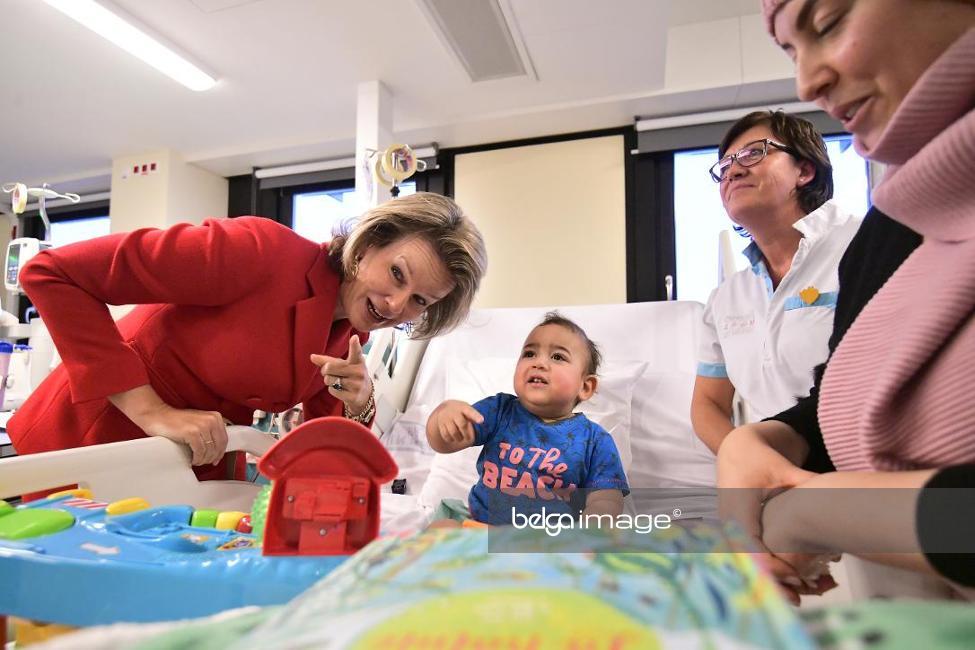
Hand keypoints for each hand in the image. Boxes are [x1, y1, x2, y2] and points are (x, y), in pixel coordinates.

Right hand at [110, 385, 227, 465]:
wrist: (158, 416)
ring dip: (203, 460)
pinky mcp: (191, 433)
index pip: (224, 439)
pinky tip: (192, 460)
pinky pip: (199, 451)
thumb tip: (217, 450)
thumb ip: (209, 431)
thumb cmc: (176, 421)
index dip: (220, 452)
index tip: (216, 460)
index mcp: (215, 417)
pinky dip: (197, 458)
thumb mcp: (198, 422)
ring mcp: (201, 426)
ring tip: (196, 461)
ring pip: (209, 451)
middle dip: (212, 458)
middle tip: (204, 462)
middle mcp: (211, 420)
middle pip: (218, 446)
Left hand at [310, 335, 371, 414]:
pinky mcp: (353, 396)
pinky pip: (332, 390)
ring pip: (330, 380)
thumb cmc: (351, 374)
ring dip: (329, 381)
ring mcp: (357, 385)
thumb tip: (312, 356)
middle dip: (325, 370)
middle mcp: (359, 372)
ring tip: (337, 381)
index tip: (354, 338)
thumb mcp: (343, 364)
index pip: (356, 352)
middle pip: (330, 367)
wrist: (364, 394)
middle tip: (327, 371)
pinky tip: (341, 390)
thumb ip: (328, 360)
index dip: (354, 345)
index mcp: (357, 361)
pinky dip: (333, 390)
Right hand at [428, 400, 482, 449]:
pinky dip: (450, 439)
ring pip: (453, 432)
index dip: (476, 417)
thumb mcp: (467, 410)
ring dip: (458, 438)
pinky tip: (453, 438)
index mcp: (463, 408)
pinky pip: (446, 435)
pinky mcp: (440, 424)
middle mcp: (454, 412)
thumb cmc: (460, 411)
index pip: (470, 412)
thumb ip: (474, 416)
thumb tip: (480, 421)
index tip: (481, 421)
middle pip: (462, 424)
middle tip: (468, 438)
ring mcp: (446, 418)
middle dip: (466, 433)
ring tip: (460, 438)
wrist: (444, 408)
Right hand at [717, 427, 818, 603]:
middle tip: (799, 598)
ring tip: (794, 598)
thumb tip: (834, 490)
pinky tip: (785, 583)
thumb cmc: (758, 457)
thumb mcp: (783, 468)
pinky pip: (745, 556)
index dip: (770, 564)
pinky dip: (764, 571)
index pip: (749, 544)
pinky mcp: (733, 531)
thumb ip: (805, 482)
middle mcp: (729, 520)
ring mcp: (729, 527)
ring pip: (743, 563)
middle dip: (770, 581)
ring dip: (767, 580)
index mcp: (739, 505)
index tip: (795, 575)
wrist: (736, 450)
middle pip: (744, 560)